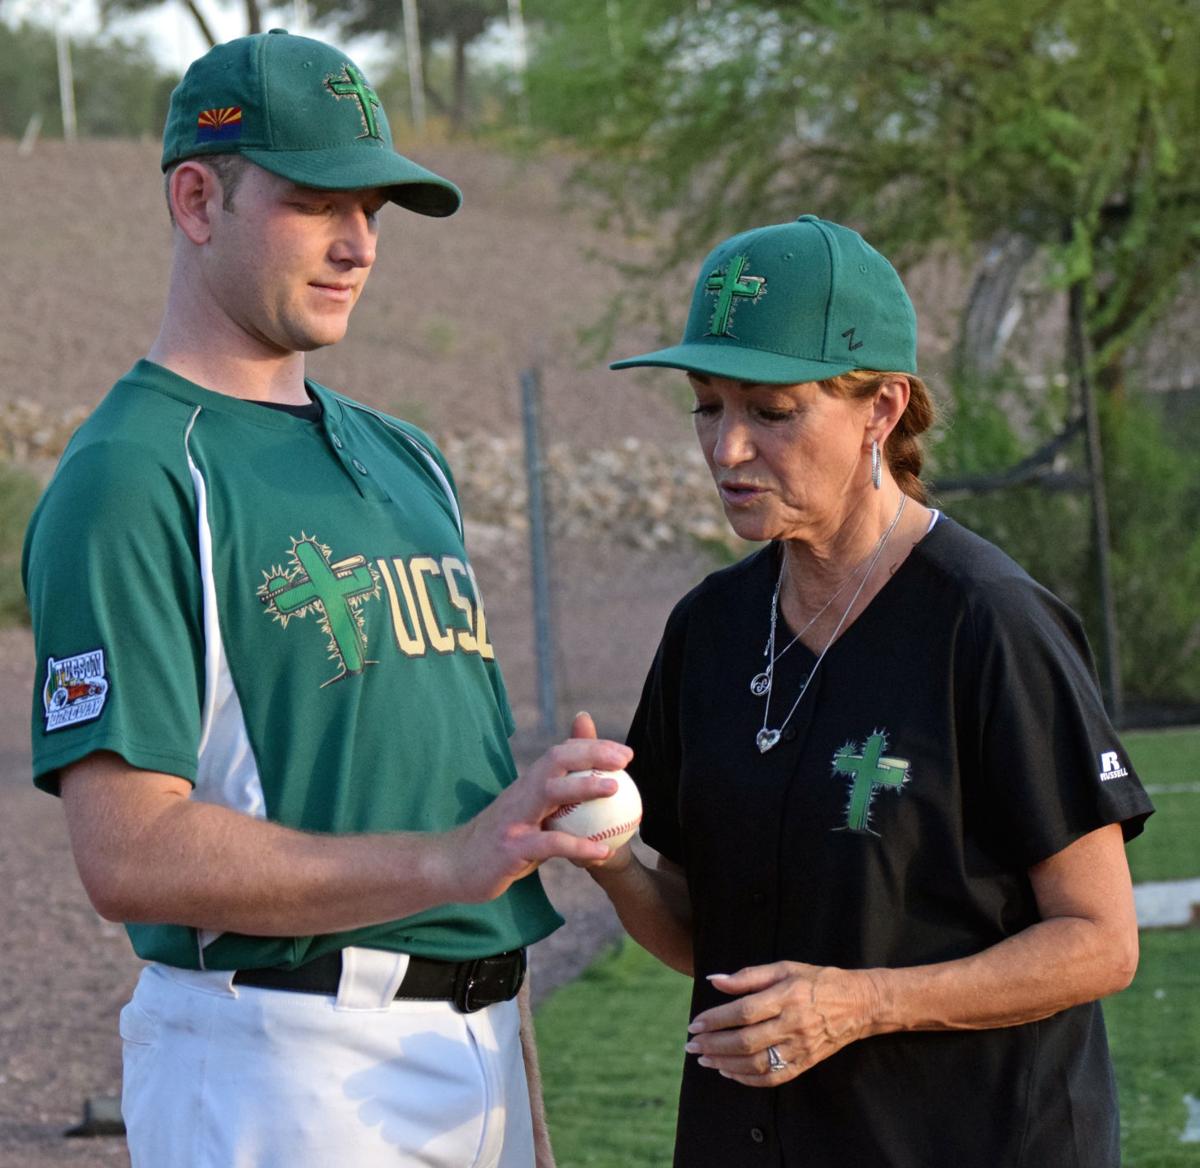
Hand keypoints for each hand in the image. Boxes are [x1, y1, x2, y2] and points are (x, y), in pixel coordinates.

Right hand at [442, 713, 632, 902]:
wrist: (452, 866)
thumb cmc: (497, 842)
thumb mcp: (525, 816)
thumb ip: (552, 803)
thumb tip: (584, 791)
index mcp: (526, 785)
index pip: (560, 753)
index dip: (592, 747)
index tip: (624, 752)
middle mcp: (521, 794)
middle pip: (556, 760)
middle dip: (591, 753)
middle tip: (624, 760)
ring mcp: (515, 819)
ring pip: (551, 792)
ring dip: (583, 786)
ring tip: (615, 788)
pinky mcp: (512, 848)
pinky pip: (550, 844)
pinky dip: (578, 846)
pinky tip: (603, 853)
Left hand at [683, 961, 880, 1086]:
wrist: (858, 1005)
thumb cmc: (816, 981)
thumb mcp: (784, 967)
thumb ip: (748, 975)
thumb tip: (715, 980)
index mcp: (787, 996)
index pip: (743, 1011)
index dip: (715, 1019)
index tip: (695, 1023)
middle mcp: (793, 1024)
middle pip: (746, 1040)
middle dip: (713, 1045)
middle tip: (691, 1045)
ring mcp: (800, 1048)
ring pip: (756, 1063)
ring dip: (725, 1064)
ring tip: (704, 1059)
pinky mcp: (805, 1063)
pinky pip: (773, 1078)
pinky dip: (747, 1078)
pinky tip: (729, 1072)